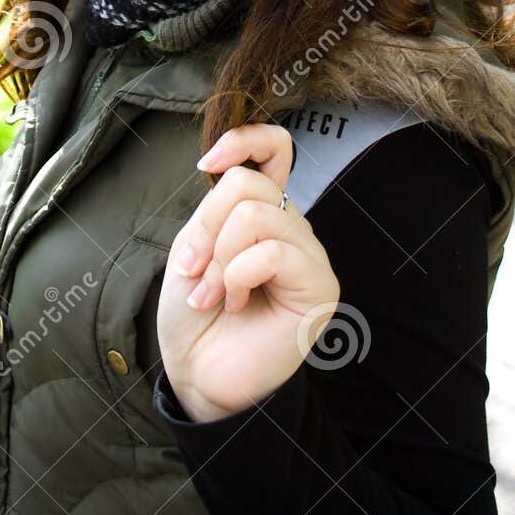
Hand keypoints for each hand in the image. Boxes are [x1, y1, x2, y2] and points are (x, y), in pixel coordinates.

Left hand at [157, 123, 340, 422]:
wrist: (199, 373)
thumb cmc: (195, 314)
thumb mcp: (194, 247)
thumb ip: (216, 208)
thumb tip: (227, 172)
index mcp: (264, 211)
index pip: (277, 147)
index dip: (244, 140)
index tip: (207, 166)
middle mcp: (292, 227)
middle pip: (248, 185)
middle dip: (207, 230)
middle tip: (195, 273)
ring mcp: (310, 255)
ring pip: (256, 215)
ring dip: (219, 260)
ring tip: (213, 295)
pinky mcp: (320, 286)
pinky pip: (272, 253)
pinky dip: (238, 276)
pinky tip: (237, 304)